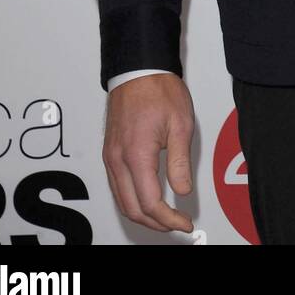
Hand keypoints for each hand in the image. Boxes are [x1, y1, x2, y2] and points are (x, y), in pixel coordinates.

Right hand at [103, 73, 195, 230]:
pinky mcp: (109, 153)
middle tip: (176, 224)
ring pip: (122, 201)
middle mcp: (118, 159)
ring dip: (142, 215)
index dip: (169, 220)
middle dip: (155, 223)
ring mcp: (110, 157)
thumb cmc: (158, 90)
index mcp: (136, 154)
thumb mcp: (180, 125)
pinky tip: (148, 199)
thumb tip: (182, 192)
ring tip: (165, 217)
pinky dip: (132, 201)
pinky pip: (117, 187)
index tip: (184, 222)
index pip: (150, 202)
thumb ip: (180, 163)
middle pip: (132, 209)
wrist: (138, 69)